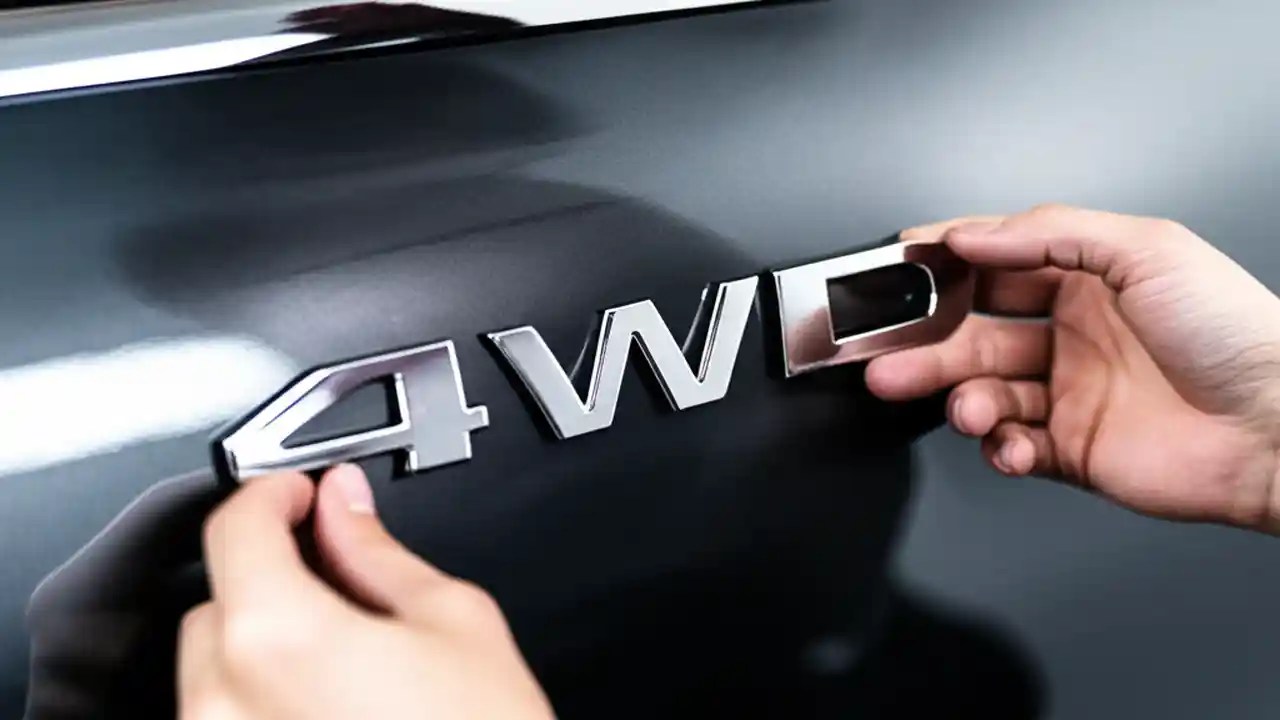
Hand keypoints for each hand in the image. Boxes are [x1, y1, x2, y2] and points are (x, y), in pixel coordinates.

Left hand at [178, 465, 554, 718]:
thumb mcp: (452, 621)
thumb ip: (379, 554)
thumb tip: (345, 505)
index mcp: (279, 639)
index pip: (237, 528)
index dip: (273, 495)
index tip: (299, 494)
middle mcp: (226, 702)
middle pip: (219, 599)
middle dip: (275, 576)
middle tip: (340, 576)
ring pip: (217, 668)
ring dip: (267, 643)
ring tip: (350, 659)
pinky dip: (265, 700)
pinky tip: (335, 704)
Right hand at [867, 205, 1279, 533]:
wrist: (1279, 428)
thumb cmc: (1233, 332)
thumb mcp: (1144, 249)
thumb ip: (1048, 233)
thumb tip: (971, 234)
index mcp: (1086, 278)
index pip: (993, 263)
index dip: (942, 265)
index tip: (898, 268)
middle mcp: (1072, 334)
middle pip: (972, 333)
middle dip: (924, 343)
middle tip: (886, 355)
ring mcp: (1068, 393)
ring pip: (982, 391)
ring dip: (957, 397)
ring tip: (962, 406)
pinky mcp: (1071, 450)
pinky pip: (1010, 447)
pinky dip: (999, 448)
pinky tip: (1010, 443)